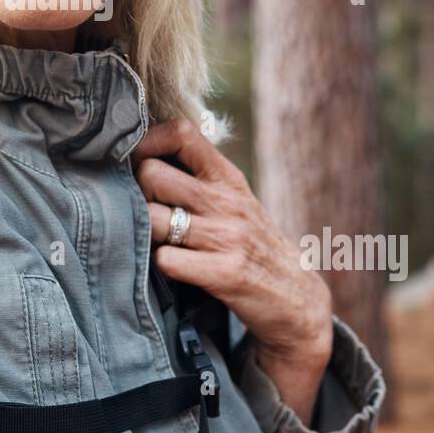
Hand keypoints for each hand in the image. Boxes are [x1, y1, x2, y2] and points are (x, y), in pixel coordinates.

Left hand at [130, 119, 333, 424]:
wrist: (298, 300)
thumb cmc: (254, 246)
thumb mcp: (236, 202)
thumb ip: (199, 178)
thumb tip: (145, 156)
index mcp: (228, 178)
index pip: (182, 132)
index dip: (148, 141)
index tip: (135, 162)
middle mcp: (227, 201)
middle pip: (152, 175)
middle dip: (135, 193)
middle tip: (142, 213)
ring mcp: (227, 237)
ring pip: (153, 218)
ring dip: (143, 232)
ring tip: (155, 242)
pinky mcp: (225, 273)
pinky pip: (167, 260)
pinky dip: (160, 265)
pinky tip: (172, 268)